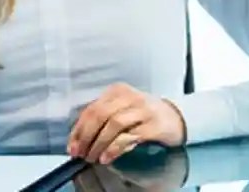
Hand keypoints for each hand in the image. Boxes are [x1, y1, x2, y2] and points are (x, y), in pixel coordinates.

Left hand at [68, 83, 186, 164]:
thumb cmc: (144, 115)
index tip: (71, 145)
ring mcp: (142, 110)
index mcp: (117, 91)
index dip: (79, 129)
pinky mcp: (153, 125)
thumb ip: (103, 119)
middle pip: (100, 114)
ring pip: (113, 124)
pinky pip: (129, 136)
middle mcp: (129, 97)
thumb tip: (80, 139)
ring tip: (92, 157)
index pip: (91, 109)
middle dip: (86, 136)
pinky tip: (107, 157)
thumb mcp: (123, 109)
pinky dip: (114, 148)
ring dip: (99, 143)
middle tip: (79, 153)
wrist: (177, 117)